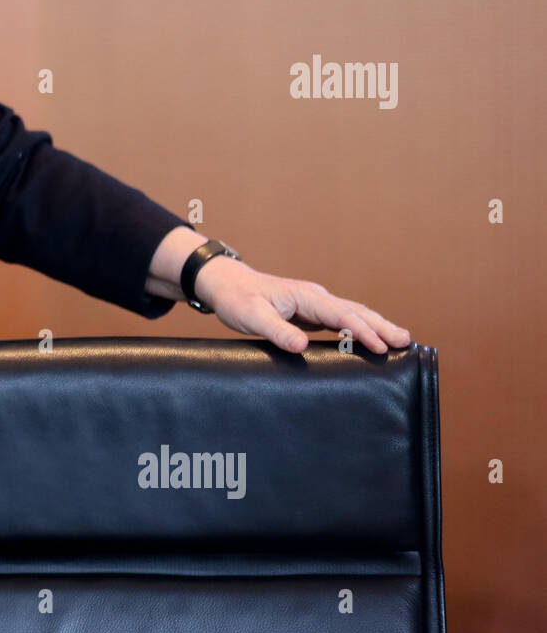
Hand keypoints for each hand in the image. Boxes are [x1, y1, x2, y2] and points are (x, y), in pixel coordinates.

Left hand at [193, 256, 410, 354]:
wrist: (226, 284)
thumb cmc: (237, 299)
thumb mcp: (252, 316)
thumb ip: (277, 331)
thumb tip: (302, 346)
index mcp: (306, 296)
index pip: (341, 315)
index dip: (361, 331)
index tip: (380, 348)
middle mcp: (315, 297)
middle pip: (355, 311)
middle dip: (381, 326)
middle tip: (405, 341)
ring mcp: (314, 304)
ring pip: (352, 314)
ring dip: (376, 326)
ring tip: (400, 340)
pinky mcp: (310, 313)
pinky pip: (341, 320)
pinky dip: (360, 328)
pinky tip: (369, 339)